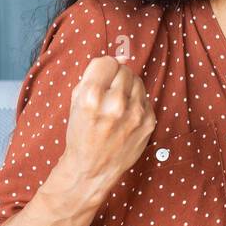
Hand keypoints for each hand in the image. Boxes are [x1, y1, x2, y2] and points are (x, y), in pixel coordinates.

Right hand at [58, 56, 156, 200]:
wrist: (93, 168)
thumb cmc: (81, 133)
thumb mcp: (76, 102)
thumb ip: (94, 76)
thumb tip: (120, 57)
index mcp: (92, 97)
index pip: (107, 62)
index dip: (102, 69)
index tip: (100, 78)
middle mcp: (116, 104)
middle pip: (124, 70)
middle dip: (116, 78)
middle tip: (108, 93)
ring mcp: (135, 114)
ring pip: (137, 81)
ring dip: (127, 88)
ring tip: (117, 104)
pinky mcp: (149, 122)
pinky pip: (145, 98)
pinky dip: (136, 102)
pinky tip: (125, 115)